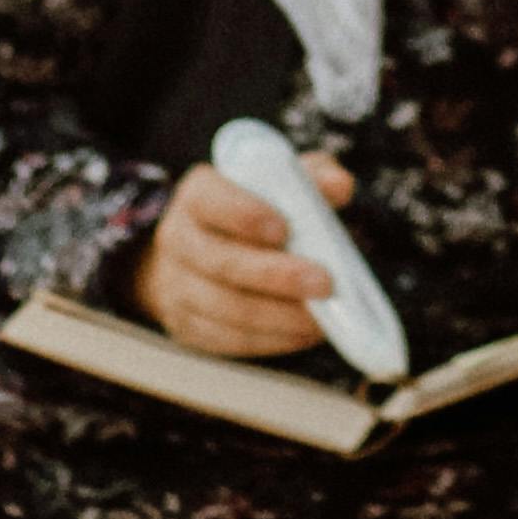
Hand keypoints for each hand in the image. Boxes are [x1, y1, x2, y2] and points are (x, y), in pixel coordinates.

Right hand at [134, 151, 356, 360]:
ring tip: (321, 317)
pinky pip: (227, 340)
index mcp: (197, 194)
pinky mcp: (187, 325)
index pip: (212, 201)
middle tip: (324, 283)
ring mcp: (177, 286)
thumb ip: (312, 178)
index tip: (283, 230)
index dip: (245, 216)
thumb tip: (340, 186)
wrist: (207, 250)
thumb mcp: (281, 182)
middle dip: (277, 276)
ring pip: (226, 308)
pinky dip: (271, 340)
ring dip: (279, 316)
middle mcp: (178, 239)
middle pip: (222, 263)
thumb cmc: (254, 210)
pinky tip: (303, 333)